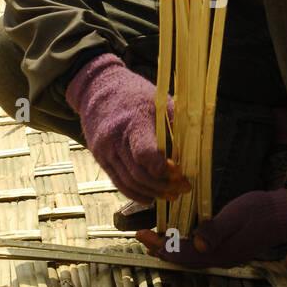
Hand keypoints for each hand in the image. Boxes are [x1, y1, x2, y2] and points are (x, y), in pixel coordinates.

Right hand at [66, 53, 188, 203]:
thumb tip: (189, 156)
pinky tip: (151, 198)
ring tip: (172, 194)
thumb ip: (175, 128)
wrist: (98, 89)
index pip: (146, 154)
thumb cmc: (135, 95)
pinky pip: (118, 182)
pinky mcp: (100, 158)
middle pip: (140, 174)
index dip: (164, 169)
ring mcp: (104, 151)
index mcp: (133, 122)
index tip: (181, 173)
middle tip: (184, 187)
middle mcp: (115, 139)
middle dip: (165, 185)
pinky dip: (136, 194)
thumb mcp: (160, 102)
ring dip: (153, 192)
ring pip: (130, 182)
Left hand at [137, 188, 286, 268]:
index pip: (181, 254)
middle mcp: (220, 259)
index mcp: (220, 253)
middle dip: (160, 251)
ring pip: (191, 259)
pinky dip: (184, 248)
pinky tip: (179, 239)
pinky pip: (200, 255)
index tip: (142, 234)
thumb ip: (217, 230)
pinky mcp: (229, 250)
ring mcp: (225, 257)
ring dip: (170, 251)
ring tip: (154, 242)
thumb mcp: (237, 215)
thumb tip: (198, 244)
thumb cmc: (260, 210)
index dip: (160, 246)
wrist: (284, 214)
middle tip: (142, 239)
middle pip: (183, 261)